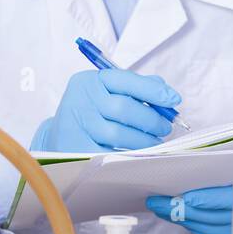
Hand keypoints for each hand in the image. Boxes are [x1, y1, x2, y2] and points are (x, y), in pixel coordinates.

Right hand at [36, 67, 179, 151]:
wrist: (58, 137)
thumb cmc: (91, 113)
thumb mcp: (107, 94)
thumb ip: (134, 87)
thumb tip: (163, 88)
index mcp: (89, 81)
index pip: (125, 80)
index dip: (152, 90)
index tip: (174, 99)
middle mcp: (79, 99)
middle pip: (124, 108)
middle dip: (151, 119)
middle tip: (165, 128)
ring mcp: (75, 125)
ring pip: (118, 133)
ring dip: (143, 140)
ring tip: (154, 141)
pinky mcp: (75, 148)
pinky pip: (110, 152)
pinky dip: (129, 153)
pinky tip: (139, 153)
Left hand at [146, 170, 232, 233]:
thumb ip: (223, 177)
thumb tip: (186, 181)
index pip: (219, 200)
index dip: (194, 200)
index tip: (171, 197)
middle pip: (208, 218)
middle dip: (180, 210)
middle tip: (157, 202)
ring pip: (205, 230)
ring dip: (182, 220)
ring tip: (163, 209)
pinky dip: (193, 227)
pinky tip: (181, 218)